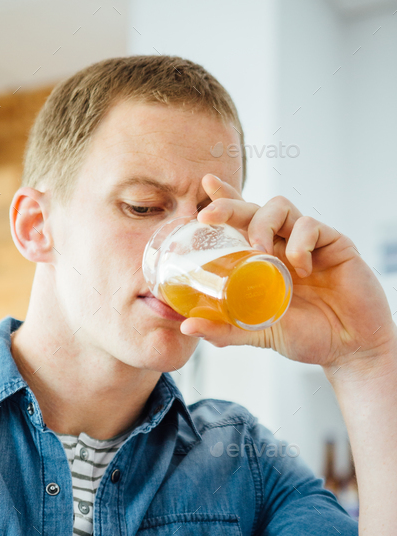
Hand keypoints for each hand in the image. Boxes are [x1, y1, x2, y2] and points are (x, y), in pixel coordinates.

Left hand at [180, 174, 396, 374]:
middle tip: (209, 215)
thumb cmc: (307, 337)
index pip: (239, 224)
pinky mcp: (333, 243)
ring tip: (259, 251)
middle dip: (229, 205)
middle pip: (253, 210)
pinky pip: (310, 226)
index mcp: (263, 261)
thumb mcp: (258, 334)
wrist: (350, 348)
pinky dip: (299, 244)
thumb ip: (225, 329)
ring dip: (262, 224)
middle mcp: (282, 246)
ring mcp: (308, 242)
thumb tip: (186, 326)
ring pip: (280, 207)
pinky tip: (301, 270)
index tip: (203, 185)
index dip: (224, 201)